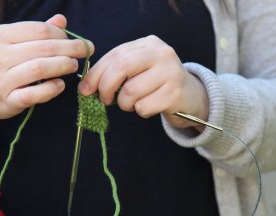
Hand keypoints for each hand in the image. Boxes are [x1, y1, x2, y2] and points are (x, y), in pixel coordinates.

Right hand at [0, 14, 93, 141]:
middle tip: (85, 49)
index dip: (60, 33)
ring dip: (63, 65)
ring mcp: (0, 81)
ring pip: (40, 68)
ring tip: (73, 65)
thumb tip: (61, 21)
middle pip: (43, 48)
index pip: (37, 30)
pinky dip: (50, 89)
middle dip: (70, 47)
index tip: (72, 38)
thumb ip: (31, 32)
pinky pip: (33, 94)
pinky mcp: (5, 102)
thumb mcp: (1, 42)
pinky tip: (59, 85)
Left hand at [78, 35, 207, 130]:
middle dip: (105, 87)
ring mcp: (170, 72)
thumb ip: (115, 72)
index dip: (95, 74)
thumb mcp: (138, 70)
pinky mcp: (175, 94)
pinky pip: (143, 107)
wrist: (191, 96)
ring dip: (124, 104)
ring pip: (130, 92)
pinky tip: (148, 107)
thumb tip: (85, 88)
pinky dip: (139, 112)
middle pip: (121, 68)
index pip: (115, 55)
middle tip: (104, 100)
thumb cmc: (156, 84)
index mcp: (148, 44)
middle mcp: (161, 53)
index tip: (85, 90)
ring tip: (131, 103)